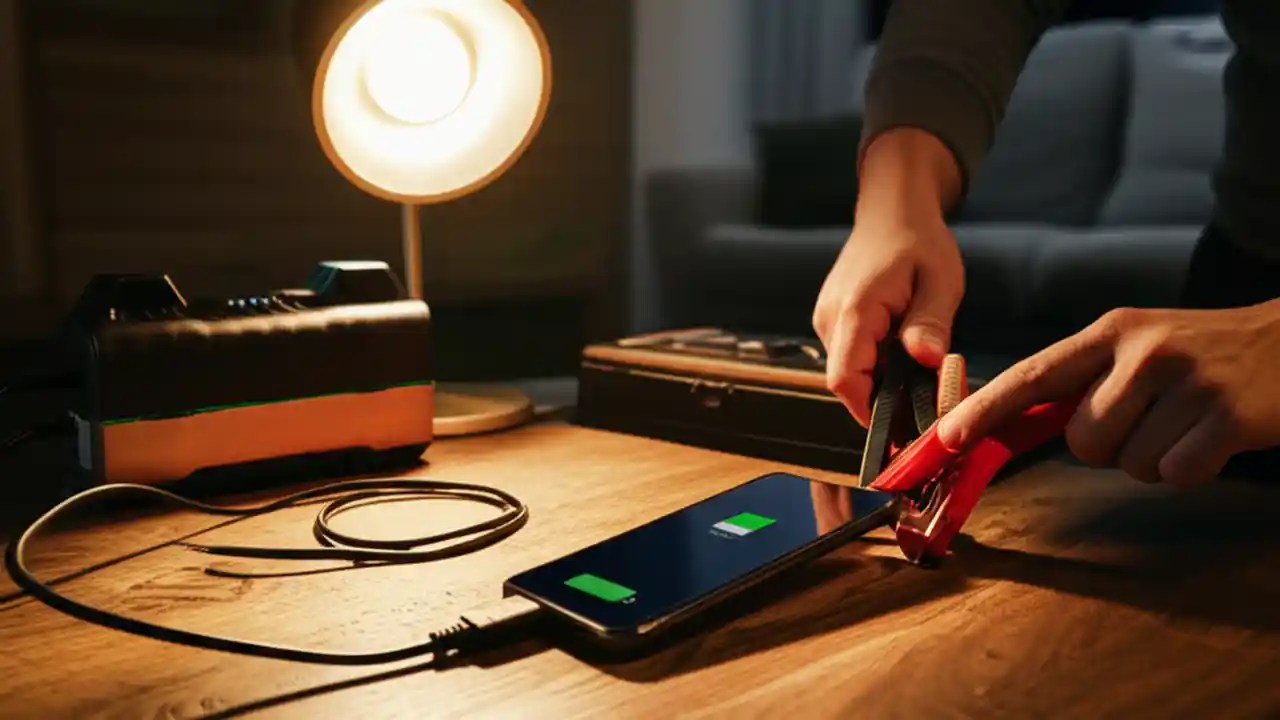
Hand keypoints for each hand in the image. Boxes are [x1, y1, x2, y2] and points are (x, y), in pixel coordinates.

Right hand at [812, 129, 964, 424]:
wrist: (890, 210)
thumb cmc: (919, 242)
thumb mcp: (940, 280)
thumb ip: (930, 323)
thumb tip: (928, 362)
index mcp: (855, 310)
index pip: (844, 378)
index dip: (868, 412)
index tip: (900, 432)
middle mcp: (830, 319)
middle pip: (847, 382)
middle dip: (882, 401)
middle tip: (925, 406)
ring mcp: (827, 320)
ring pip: (848, 372)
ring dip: (880, 383)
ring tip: (919, 377)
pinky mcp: (832, 321)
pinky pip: (850, 357)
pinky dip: (875, 366)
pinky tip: (903, 358)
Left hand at [938, 301, 1279, 485]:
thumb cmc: (1201, 355)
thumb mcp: (1137, 346)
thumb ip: (1081, 381)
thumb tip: (1009, 424)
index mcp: (1110, 331)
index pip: (1033, 374)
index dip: (985, 410)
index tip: (947, 439)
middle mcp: (1143, 350)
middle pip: (1081, 440)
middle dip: (1108, 446)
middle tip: (1152, 419)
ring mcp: (1187, 381)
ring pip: (1127, 462)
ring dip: (1152, 459)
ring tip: (1185, 423)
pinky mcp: (1226, 416)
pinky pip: (1175, 474)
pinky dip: (1190, 469)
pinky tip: (1212, 438)